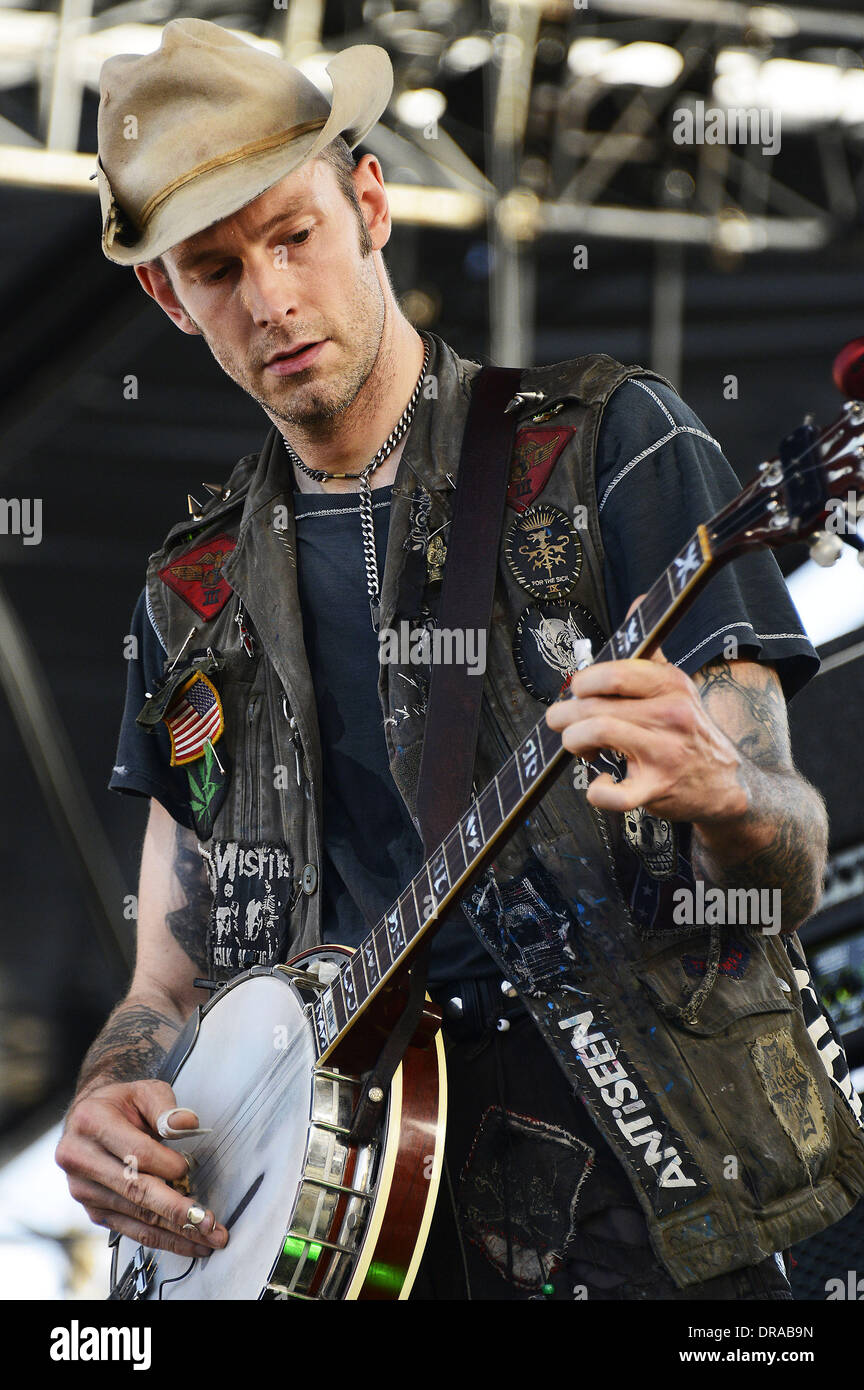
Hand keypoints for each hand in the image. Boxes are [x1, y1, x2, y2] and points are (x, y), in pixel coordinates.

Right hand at [55, 1079, 228, 1256]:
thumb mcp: (144, 1091)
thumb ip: (166, 1107)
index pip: (135, 1153)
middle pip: (135, 1191)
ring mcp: (85, 1190)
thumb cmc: (121, 1105)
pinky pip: (132, 1229)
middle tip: (208, 1223)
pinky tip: (188, 1242)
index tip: (189, 1167)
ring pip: (136, 1216)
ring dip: (177, 1231)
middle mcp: (81, 1159)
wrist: (89, 1119)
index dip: (166, 1164)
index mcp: (91, 1123)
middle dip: (177, 1210)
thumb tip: (186, 1124)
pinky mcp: (94, 1211)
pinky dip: (163, 1238)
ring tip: (209, 1237)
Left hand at [545, 602, 747, 824]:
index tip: (578, 690)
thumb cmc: (689, 730)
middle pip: (594, 704)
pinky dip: (596, 789)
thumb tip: (638, 604)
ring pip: (594, 734)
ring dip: (572, 741)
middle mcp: (670, 715)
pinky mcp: (656, 790)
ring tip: (579, 744)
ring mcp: (664, 753)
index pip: (615, 672)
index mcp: (670, 684)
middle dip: (564, 714)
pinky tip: (600, 780)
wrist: (727, 782)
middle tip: (561, 720)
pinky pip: (613, 793)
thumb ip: (650, 651)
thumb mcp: (677, 685)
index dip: (583, 681)